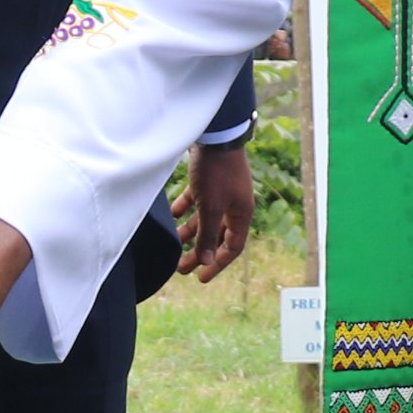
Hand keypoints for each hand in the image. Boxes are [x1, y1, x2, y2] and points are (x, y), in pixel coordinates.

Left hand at [176, 137, 256, 280]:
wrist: (215, 135)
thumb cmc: (216, 172)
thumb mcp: (210, 207)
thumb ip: (207, 235)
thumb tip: (207, 260)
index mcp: (241, 214)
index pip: (233, 247)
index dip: (217, 263)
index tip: (201, 278)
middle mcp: (233, 205)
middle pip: (216, 236)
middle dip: (200, 252)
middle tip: (181, 268)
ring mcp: (221, 192)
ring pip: (205, 220)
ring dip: (190, 233)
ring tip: (174, 245)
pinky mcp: (208, 180)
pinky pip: (196, 202)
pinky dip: (185, 210)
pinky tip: (172, 216)